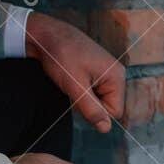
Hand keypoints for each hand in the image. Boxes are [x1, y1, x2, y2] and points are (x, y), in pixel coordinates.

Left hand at [25, 12, 124, 133]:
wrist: (47, 35)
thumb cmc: (61, 56)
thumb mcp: (75, 86)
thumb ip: (91, 109)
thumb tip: (105, 129)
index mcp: (117, 76)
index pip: (114, 111)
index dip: (94, 111)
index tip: (79, 96)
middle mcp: (116, 74)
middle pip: (107, 106)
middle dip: (89, 103)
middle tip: (74, 87)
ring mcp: (106, 72)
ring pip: (98, 100)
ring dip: (83, 96)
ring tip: (72, 80)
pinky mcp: (97, 71)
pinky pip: (93, 91)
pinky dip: (81, 89)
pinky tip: (72, 77)